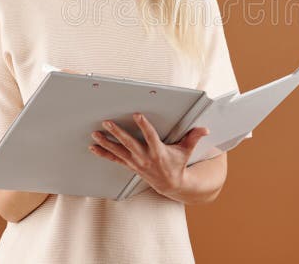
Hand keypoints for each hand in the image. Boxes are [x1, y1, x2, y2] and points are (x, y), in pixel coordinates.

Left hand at [88, 113, 209, 197]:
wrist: (170, 184)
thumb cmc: (177, 164)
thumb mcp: (186, 151)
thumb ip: (193, 138)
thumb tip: (204, 129)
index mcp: (158, 152)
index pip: (150, 137)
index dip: (144, 126)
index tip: (137, 115)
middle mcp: (145, 157)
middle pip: (129, 143)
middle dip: (117, 133)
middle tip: (107, 123)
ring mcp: (135, 162)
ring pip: (118, 151)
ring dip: (106, 142)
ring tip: (95, 134)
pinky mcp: (130, 165)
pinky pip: (114, 159)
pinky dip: (103, 153)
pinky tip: (93, 147)